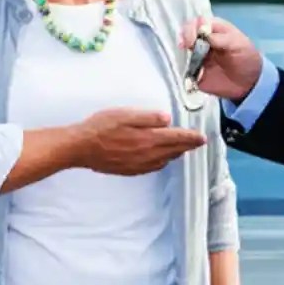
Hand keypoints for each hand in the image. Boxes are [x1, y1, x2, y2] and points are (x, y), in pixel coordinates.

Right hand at [75, 108, 205, 174]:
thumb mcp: (125, 114)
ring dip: (175, 154)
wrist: (81, 148)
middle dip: (187, 146)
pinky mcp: (130, 170)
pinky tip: (160, 159)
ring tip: (181, 149)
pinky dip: (162, 162)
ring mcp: (139, 164)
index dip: (191, 137)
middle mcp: (147, 154)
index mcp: (148, 138)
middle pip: (173, 151)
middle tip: (197, 142)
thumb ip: (148, 117)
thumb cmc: (101, 127)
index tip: (202, 137)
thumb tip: (167, 119)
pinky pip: (153, 167)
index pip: (177, 138)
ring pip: (164, 160)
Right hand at [178, 16, 261, 100]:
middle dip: (185, 37)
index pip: (198, 22)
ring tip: (186, 56)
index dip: (194, 27)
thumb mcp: (239, 45)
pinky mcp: (193, 70)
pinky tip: (187, 69)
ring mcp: (196, 54)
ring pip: (182, 48)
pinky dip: (182, 67)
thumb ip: (222, 39)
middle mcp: (202, 39)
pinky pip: (183, 67)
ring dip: (181, 51)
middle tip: (187, 45)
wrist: (249, 83)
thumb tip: (203, 35)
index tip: (196, 37)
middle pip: (186, 32)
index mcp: (214, 29)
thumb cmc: (246, 58)